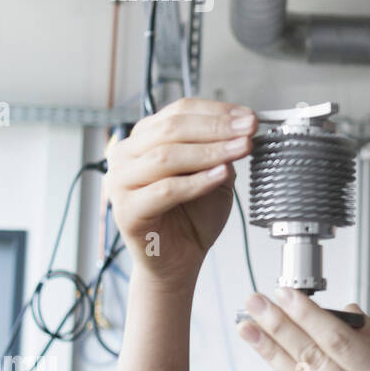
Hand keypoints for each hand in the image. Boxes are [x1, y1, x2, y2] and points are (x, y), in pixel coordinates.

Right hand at [103, 98, 254, 286]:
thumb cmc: (193, 216)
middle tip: (247, 129)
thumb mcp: (214, 174)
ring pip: (166, 157)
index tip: (248, 116)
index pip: (179, 111)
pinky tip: (221, 175)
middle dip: (216, 128)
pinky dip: (196, 181)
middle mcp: (127, 155)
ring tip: (241, 149)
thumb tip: (242, 127)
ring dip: (210, 151)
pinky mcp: (126, 211)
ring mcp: (121, 183)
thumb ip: (222, 151)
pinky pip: (164, 190)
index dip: (216, 111)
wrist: (180, 259)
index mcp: (144, 139)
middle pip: (171, 130)